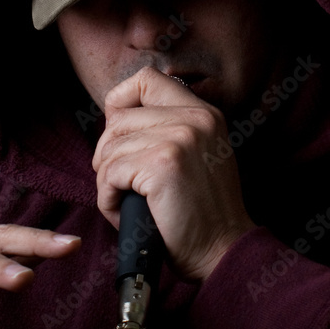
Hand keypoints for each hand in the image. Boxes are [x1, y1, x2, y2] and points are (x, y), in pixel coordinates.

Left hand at [92, 66, 255, 281]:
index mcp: (203, 112)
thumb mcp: (197, 155)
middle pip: (119, 119)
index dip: (121, 101)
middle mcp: (194, 118)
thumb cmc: (202, 212)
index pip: (147, 78)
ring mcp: (179, 138)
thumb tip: (113, 118)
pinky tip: (122, 212)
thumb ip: (167, 129)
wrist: (223, 250)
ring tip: (124, 202)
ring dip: (106, 181)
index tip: (118, 133)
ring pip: (111, 148)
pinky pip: (110, 173)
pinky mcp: (162, 164)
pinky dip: (107, 198)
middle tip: (119, 183)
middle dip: (107, 154)